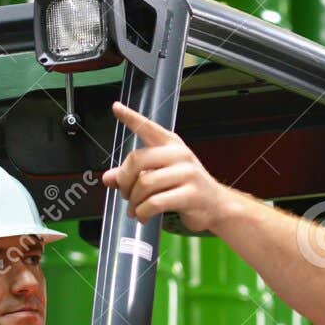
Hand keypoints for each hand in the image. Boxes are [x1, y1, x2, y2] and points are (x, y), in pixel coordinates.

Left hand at [101, 102, 228, 232]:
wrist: (217, 205)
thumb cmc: (186, 188)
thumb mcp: (161, 176)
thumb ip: (133, 175)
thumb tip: (107, 178)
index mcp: (171, 145)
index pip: (147, 127)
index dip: (131, 117)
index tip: (116, 108)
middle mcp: (178, 154)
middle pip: (137, 160)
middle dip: (124, 180)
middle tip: (124, 194)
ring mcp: (186, 173)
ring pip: (144, 184)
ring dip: (133, 201)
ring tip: (134, 210)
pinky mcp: (189, 194)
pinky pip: (155, 202)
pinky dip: (143, 212)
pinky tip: (143, 216)